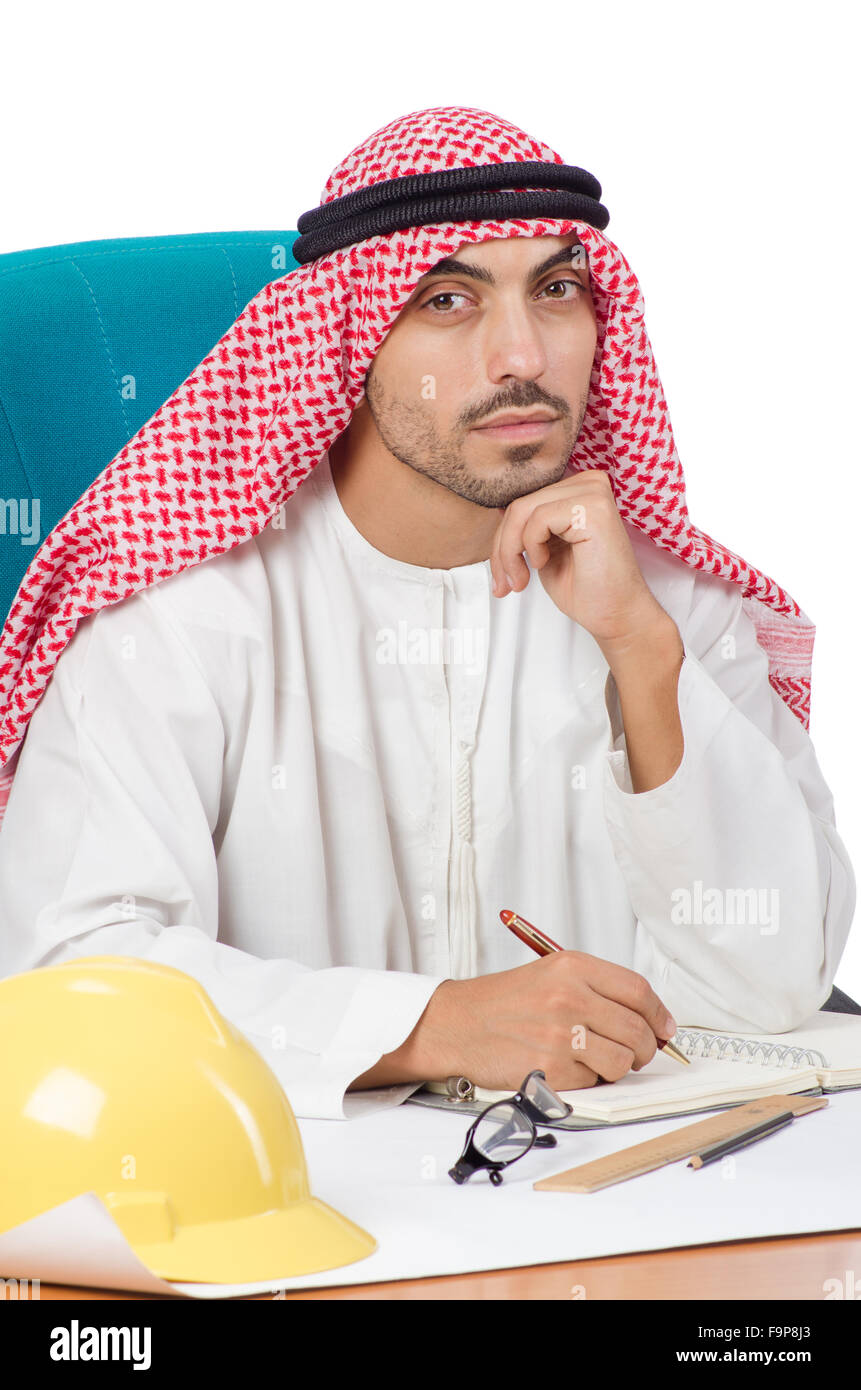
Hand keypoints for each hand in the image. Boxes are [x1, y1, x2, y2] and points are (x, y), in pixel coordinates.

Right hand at [348, 952, 676, 1093]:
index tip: (664, 1029)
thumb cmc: (505, 1001)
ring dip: (621, 1067)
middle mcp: (570, 996)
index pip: (638, 991)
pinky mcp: (552, 1068)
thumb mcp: (551, 974)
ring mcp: (561, 1034)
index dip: (659, 1015)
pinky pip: (595, 1081)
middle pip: (637, 1029)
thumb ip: (598, 989)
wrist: (459, 1023)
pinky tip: (570, 1068)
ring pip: (623, 1060)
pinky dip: (590, 1080)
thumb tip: (650, 1019)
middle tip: (637, 1053)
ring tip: (600, 1062)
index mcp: (573, 967)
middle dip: (646, 1048)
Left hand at [489, 469, 668, 650]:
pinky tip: (544, 564)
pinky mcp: (592, 507)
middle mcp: (588, 484)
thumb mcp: (542, 552)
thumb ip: (525, 528)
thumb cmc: (587, 589)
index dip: (503, 539)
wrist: (616, 615)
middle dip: (502, 548)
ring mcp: (592, 492)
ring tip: (520, 580)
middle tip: (505, 583)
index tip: (502, 575)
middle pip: (519, 504)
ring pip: (522, 510)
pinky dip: (531, 546)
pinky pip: (538, 518)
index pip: (524, 502)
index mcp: (578, 491)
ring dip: (509, 551)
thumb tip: (497, 510)